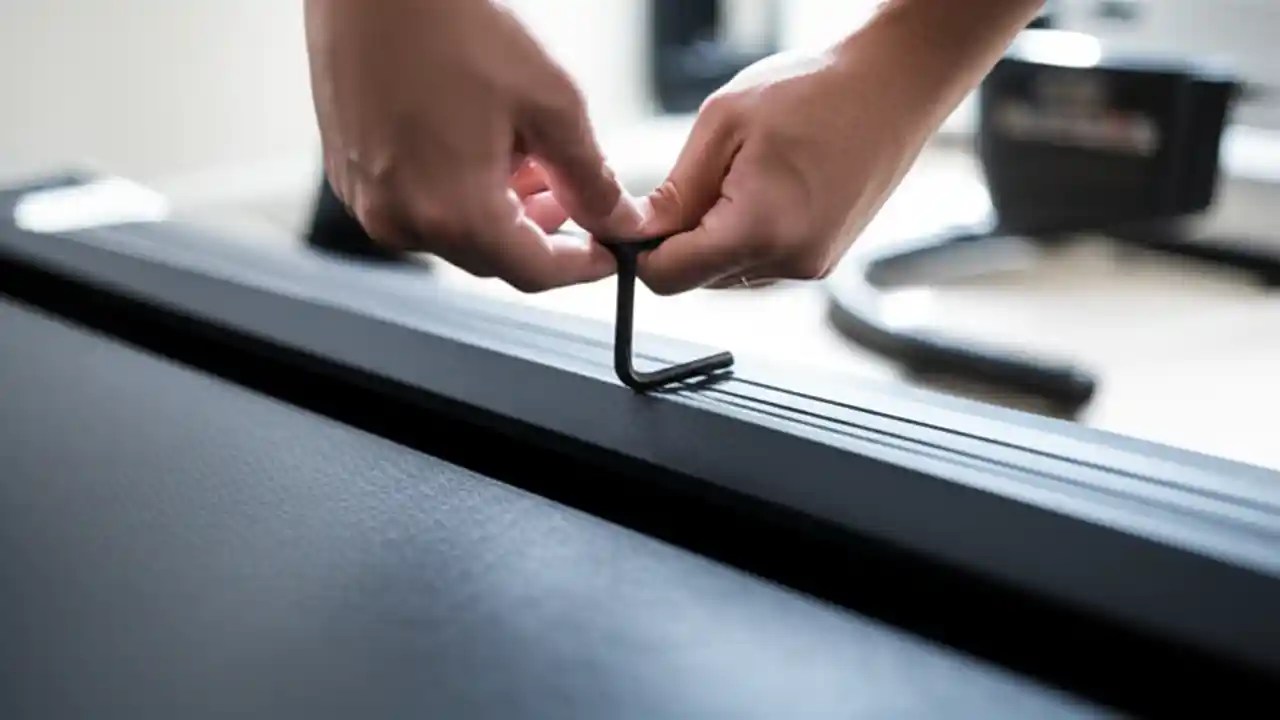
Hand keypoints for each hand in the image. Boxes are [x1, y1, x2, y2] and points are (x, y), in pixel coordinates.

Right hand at [304, 0, 642, 290]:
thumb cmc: (451, 24)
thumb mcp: (549, 103)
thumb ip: (591, 178)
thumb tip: (619, 222)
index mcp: (452, 212)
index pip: (533, 272)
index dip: (581, 265)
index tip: (608, 249)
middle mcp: (400, 219)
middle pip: (494, 257)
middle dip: (541, 230)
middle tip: (572, 189)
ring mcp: (367, 201)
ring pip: (457, 232)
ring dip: (501, 208)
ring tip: (525, 151)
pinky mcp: (349, 176)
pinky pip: (417, 206)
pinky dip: (458, 190)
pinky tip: (478, 141)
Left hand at [634, 0, 1043, 293]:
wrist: (893, 85)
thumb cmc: (815, 91)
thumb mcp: (723, 125)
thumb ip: (676, 191)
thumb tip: (637, 234)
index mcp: (759, 232)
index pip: (668, 278)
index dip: (642, 251)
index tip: (637, 219)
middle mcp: (789, 262)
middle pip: (697, 278)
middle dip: (682, 238)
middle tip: (703, 176)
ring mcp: (811, 266)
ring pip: (727, 272)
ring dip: (716, 234)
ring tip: (747, 173)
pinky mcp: (822, 260)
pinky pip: (759, 262)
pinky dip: (748, 233)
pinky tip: (768, 185)